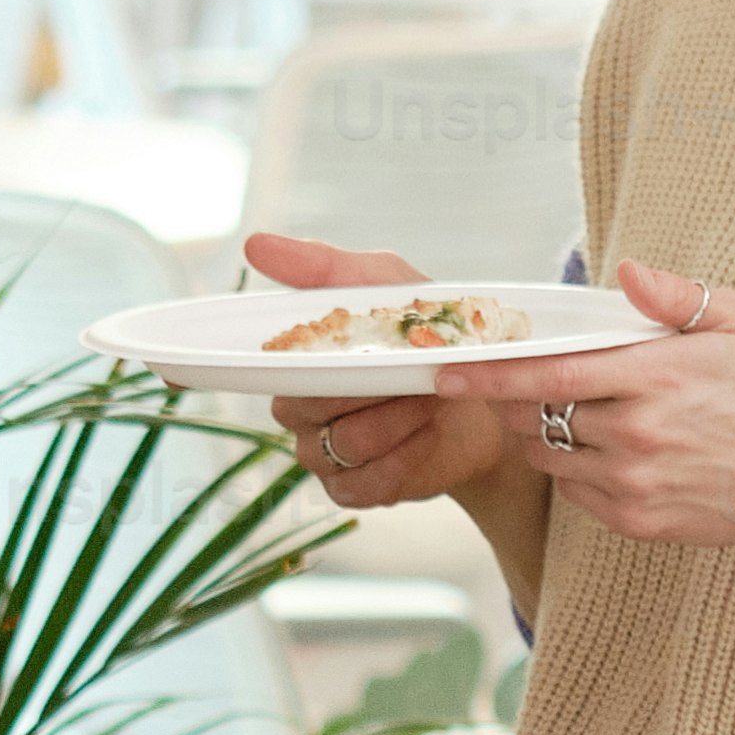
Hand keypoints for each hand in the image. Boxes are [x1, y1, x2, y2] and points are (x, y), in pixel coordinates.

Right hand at [243, 225, 531, 515]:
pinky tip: (427, 436)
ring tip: (429, 399)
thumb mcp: (385, 285)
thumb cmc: (426, 335)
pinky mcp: (351, 490)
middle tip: (413, 372)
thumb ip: (324, 267)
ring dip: (394, 421)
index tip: (253, 361)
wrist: (485, 398)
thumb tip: (255, 245)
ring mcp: (321, 454)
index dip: (248, 366)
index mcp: (295, 360)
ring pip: (340, 445)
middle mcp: (297, 409)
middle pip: (305, 405)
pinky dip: (401, 460)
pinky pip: (359, 487)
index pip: (262, 365)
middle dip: (368, 388)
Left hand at [471, 265, 734, 575]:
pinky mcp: (637, 520)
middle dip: (512, 399)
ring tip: (573, 415)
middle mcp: (636, 433)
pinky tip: (607, 452)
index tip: (448, 367)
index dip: (490, 371)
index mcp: (654, 376)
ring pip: (549, 455)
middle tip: (509, 383)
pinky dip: (574, 470)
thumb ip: (675, 296)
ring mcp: (634, 482)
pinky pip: (575, 492)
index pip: (547, 373)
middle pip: (535, 415)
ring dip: (542, 433)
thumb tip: (624, 272)